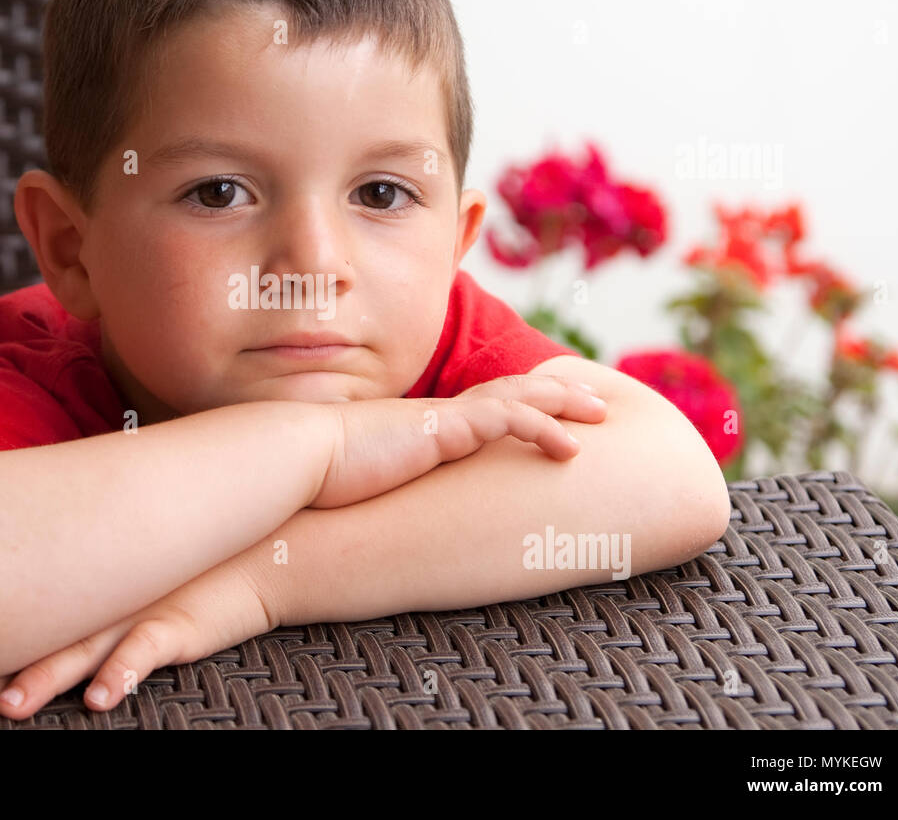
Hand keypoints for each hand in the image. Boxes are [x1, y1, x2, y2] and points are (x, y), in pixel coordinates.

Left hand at [0, 552, 275, 719]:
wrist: (260, 551)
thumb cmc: (199, 568)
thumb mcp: (144, 574)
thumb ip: (103, 584)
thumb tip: (57, 599)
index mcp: (95, 591)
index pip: (33, 621)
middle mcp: (108, 601)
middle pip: (45, 641)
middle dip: (1, 671)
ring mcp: (141, 611)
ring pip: (84, 649)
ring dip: (46, 678)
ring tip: (10, 707)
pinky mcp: (178, 622)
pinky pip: (145, 650)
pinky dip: (122, 672)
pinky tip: (100, 697)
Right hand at [310, 373, 607, 508]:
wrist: (298, 457)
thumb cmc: (322, 477)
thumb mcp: (365, 480)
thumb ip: (385, 483)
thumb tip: (386, 507)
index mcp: (424, 425)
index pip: (482, 403)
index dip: (521, 401)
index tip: (551, 408)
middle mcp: (439, 415)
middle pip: (511, 389)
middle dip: (557, 391)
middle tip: (596, 402)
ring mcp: (444, 419)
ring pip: (520, 396)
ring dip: (564, 402)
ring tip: (600, 416)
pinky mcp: (445, 430)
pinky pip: (509, 420)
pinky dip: (545, 429)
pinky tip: (572, 448)